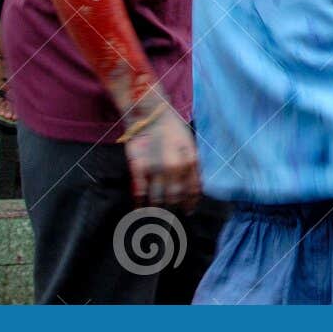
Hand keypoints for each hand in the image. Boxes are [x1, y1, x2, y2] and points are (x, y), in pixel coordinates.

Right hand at [123, 95, 200, 211]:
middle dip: (173, 209)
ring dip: (157, 210)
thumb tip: (194, 190)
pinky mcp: (138, 169)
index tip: (187, 212)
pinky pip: (139, 193)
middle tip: (171, 217)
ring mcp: (155, 169)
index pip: (193, 191)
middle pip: (175, 198)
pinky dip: (139, 205)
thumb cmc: (173, 129)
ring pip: (157, 199)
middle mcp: (174, 167)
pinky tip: (139, 210)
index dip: (190, 204)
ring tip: (156, 217)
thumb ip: (193, 167)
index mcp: (191, 161)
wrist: (151, 114)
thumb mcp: (190, 145)